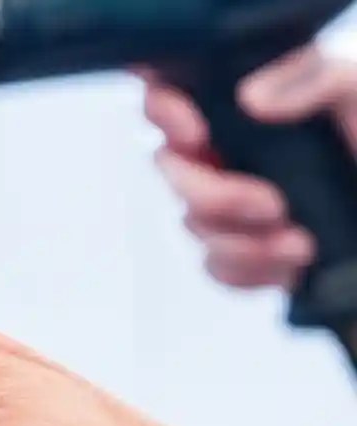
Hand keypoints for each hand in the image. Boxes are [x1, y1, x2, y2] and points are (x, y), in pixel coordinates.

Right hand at [143, 46, 356, 288]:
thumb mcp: (353, 93)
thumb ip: (308, 77)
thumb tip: (251, 99)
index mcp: (236, 104)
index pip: (167, 95)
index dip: (165, 112)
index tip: (197, 134)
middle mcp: (220, 151)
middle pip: (169, 169)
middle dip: (215, 197)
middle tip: (271, 205)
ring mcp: (224, 202)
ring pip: (191, 223)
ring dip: (244, 242)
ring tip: (301, 243)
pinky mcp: (237, 249)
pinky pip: (215, 265)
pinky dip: (252, 269)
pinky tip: (292, 260)